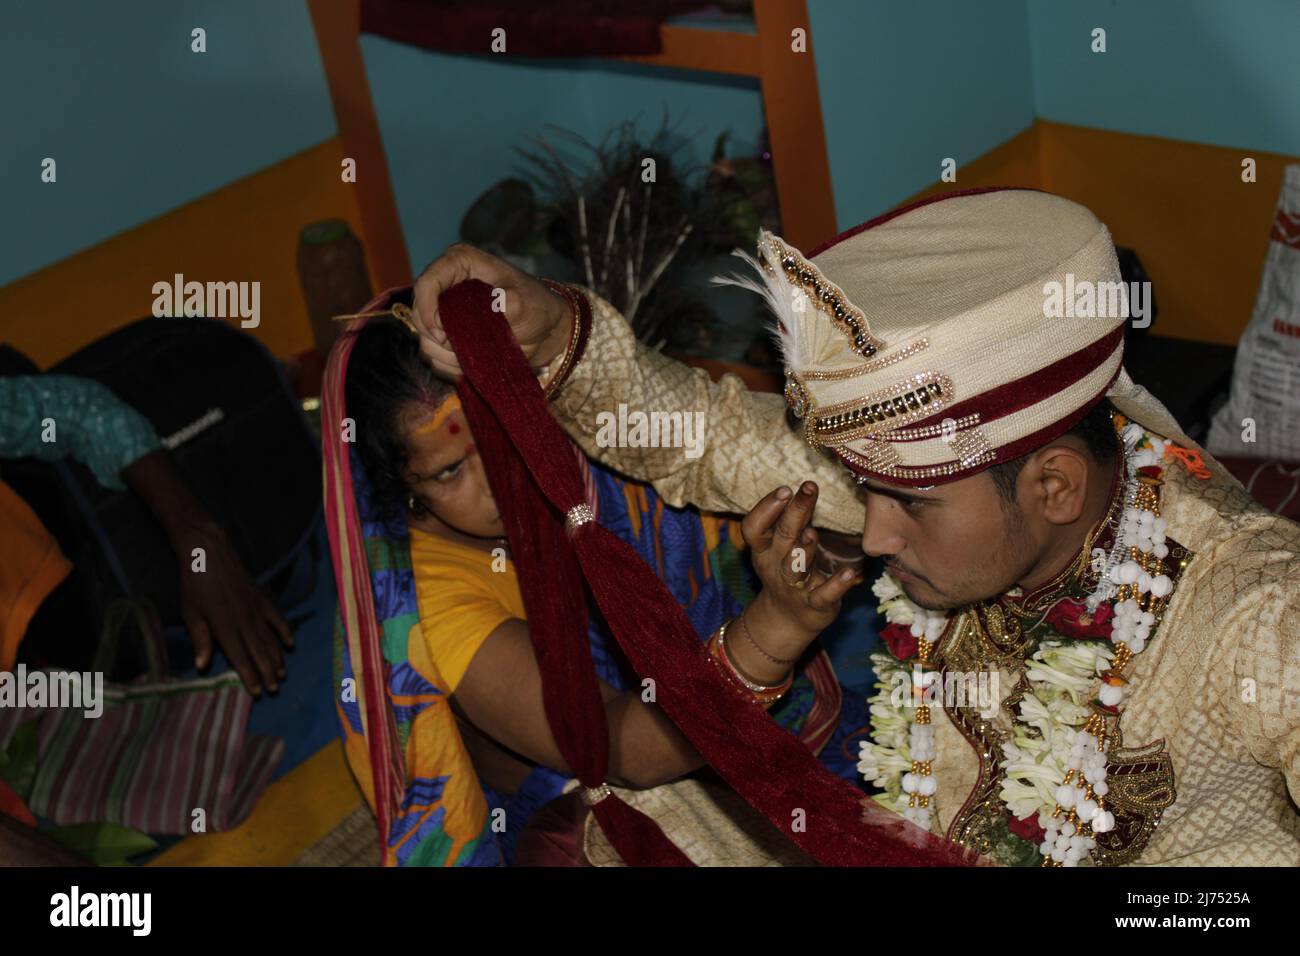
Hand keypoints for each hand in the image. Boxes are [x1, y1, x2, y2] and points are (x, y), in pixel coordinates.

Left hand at [179, 524, 293, 695]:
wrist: (210, 553)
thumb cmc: (195, 584)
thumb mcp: (191, 613)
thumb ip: (200, 639)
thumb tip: (203, 665)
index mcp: (224, 626)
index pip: (240, 657)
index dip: (249, 675)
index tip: (257, 692)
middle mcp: (243, 620)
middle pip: (259, 651)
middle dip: (267, 672)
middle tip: (274, 689)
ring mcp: (255, 608)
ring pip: (270, 638)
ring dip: (277, 657)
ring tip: (281, 674)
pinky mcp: (262, 597)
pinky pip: (277, 618)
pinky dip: (284, 631)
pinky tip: (290, 643)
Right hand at [411, 243, 571, 378]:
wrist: (547, 331)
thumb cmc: (538, 307)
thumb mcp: (523, 302)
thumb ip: (499, 305)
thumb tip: (476, 313)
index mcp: (459, 263)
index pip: (426, 283)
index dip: (428, 310)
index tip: (443, 333)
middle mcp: (446, 286)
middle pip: (419, 314)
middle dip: (440, 337)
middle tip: (467, 347)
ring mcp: (445, 313)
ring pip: (426, 341)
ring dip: (449, 356)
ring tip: (479, 355)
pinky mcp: (448, 338)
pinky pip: (435, 358)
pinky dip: (451, 366)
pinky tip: (474, 364)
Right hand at [742, 481, 861, 643]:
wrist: (786, 620)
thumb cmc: (785, 571)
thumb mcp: (779, 547)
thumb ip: (789, 522)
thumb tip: (805, 488)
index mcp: (764, 550)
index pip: (754, 527)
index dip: (766, 508)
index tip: (785, 489)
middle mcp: (775, 566)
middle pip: (782, 536)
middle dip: (794, 511)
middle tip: (807, 488)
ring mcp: (794, 586)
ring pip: (795, 567)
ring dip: (803, 550)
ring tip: (813, 534)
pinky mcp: (815, 604)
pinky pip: (824, 595)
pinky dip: (836, 585)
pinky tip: (849, 574)